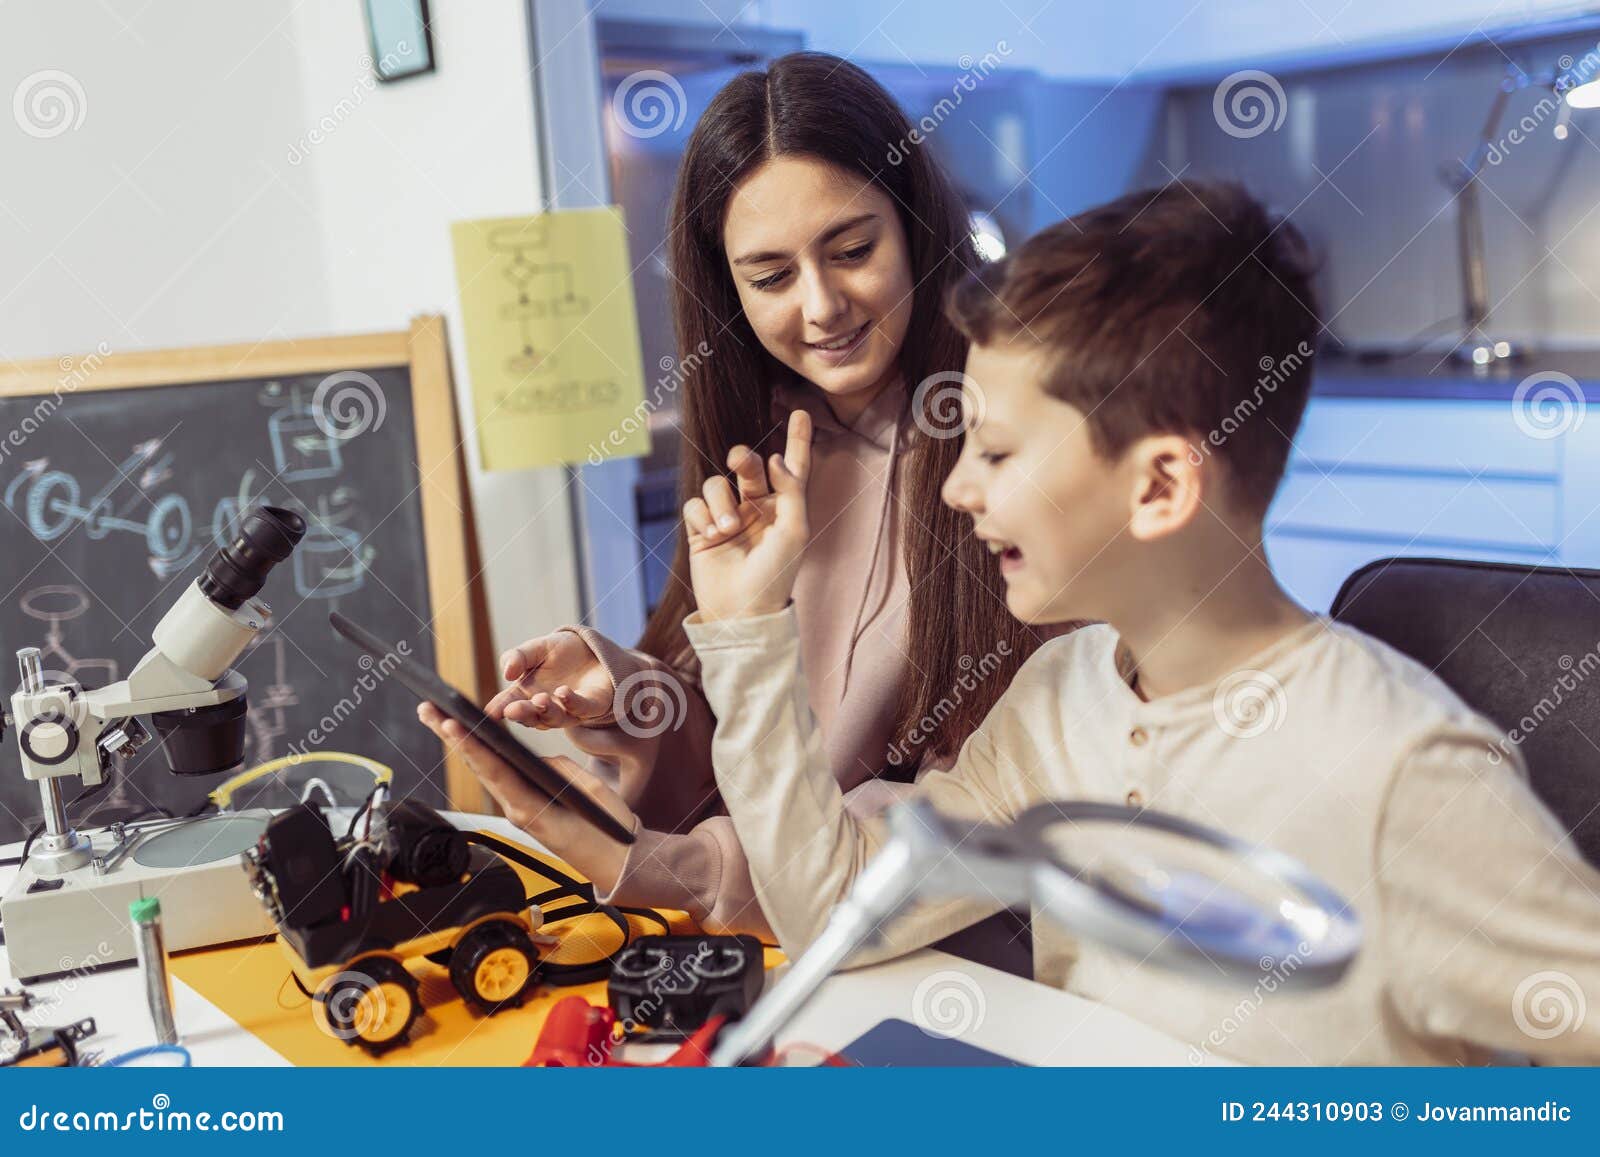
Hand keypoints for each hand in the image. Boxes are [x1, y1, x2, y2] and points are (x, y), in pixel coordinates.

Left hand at [417, 702, 630, 892]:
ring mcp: (519, 811)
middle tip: (428, 709)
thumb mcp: (588, 790)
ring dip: (461, 744)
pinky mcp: (525, 809)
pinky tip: (471, 740)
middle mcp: (517, 810)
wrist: (616, 863)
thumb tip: (534, 760)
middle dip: (452, 736)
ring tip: (438, 717)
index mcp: (530, 808)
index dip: (470, 745)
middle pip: (479, 767)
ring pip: (485, 772)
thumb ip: (557, 769)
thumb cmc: (607, 831)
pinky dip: (482, 756)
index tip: (448, 722)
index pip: (494, 770)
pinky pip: (500, 779)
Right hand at [486, 631, 613, 728]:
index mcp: (526, 694)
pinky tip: (563, 692)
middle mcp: (545, 707)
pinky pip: (582, 708)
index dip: (499, 709)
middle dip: (522, 713)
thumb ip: (518, 657)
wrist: (593, 649)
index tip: (490, 713)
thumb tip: (507, 672)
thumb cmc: (561, 652)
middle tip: (512, 709)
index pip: (509, 704)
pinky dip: (572, 702)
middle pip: (532, 716)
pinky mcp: (592, 706)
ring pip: (555, 718)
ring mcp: (568, 710)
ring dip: (547, 710)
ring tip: (540, 699)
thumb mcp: (536, 648)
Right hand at [684, 409, 811, 621]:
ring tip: (728, 529)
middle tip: (742, 463)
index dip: (797, 440)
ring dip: (721, 503)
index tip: (801, 411)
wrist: (741, 608)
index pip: (791, 467)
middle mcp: (757, 507)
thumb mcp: (794, 530)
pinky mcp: (702, 529)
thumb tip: (774, 457)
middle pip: (748, 466)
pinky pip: (695, 505)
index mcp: (784, 507)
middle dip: (744, 459)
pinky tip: (712, 536)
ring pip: (716, 484)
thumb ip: (791, 489)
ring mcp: (728, 516)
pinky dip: (703, 517)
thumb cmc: (775, 573)